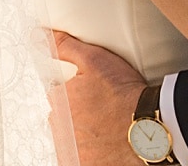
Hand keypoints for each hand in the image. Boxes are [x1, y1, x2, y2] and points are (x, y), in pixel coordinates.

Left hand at [53, 31, 146, 165]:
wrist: (147, 127)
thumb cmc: (123, 94)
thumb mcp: (95, 59)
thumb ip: (66, 46)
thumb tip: (40, 34)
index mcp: (58, 100)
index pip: (61, 93)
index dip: (80, 90)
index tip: (97, 91)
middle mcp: (58, 126)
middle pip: (66, 115)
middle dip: (80, 110)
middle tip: (106, 106)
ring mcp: (69, 148)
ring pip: (73, 135)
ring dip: (85, 130)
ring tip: (109, 124)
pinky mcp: (80, 162)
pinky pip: (79, 154)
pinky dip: (90, 149)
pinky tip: (105, 142)